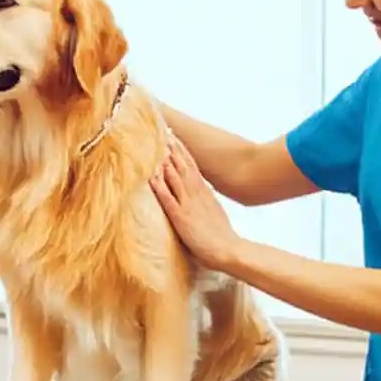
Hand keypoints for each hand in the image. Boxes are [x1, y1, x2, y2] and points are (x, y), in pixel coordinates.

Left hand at [149, 135, 243, 271]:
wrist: (229, 251)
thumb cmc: (221, 235)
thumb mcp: (214, 210)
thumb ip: (205, 199)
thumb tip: (201, 189)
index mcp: (204, 192)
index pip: (191, 165)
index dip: (182, 150)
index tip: (173, 136)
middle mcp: (196, 194)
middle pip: (183, 165)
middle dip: (172, 148)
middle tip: (162, 130)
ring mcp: (188, 204)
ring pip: (175, 177)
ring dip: (165, 160)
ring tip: (155, 144)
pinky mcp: (181, 218)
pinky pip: (167, 199)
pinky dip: (159, 186)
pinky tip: (150, 176)